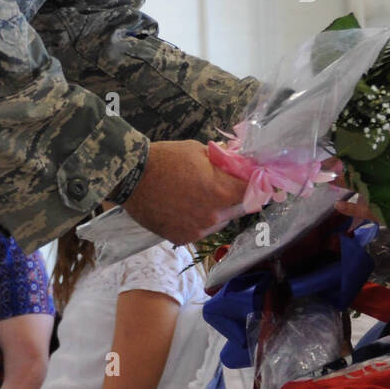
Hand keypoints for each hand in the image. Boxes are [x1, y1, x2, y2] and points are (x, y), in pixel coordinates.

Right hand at [123, 140, 248, 243]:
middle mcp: (213, 215)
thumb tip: (240, 162)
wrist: (130, 178)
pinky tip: (185, 206)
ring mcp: (198, 230)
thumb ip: (223, 160)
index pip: (254, 192)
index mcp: (221, 191)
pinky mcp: (183, 238)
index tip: (258, 179)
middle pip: (240, 208)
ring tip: (199, 195)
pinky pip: (201, 229)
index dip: (258, 184)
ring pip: (220, 220)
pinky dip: (199, 219)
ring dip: (218, 209)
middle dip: (237, 196)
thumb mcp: (198, 150)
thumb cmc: (165, 159)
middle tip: (227, 184)